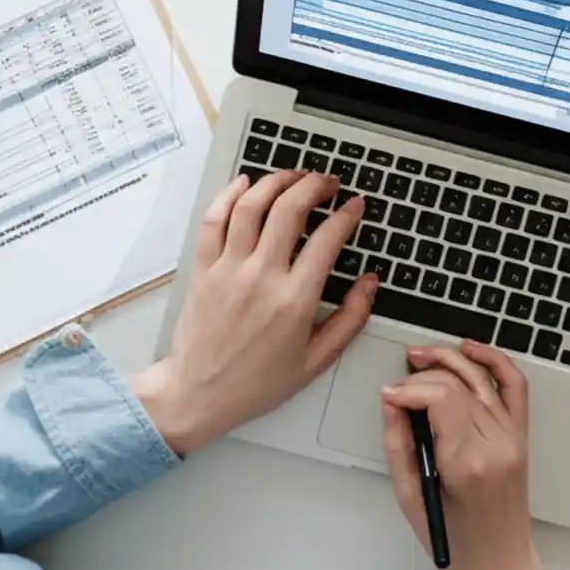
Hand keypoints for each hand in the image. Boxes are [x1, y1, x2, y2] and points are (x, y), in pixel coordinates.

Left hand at [131, 171, 378, 454]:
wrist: (200, 393)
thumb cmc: (255, 383)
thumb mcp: (315, 361)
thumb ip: (349, 319)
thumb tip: (369, 284)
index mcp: (294, 301)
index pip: (327, 240)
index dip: (346, 215)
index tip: (353, 205)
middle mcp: (261, 278)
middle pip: (290, 209)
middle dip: (314, 186)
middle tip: (326, 183)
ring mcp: (228, 270)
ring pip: (252, 205)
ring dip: (276, 181)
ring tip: (293, 176)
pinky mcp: (203, 269)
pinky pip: (214, 220)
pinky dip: (229, 195)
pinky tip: (245, 184)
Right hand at [381, 341, 551, 569]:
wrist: (498, 562)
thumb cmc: (456, 541)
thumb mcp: (409, 495)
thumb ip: (398, 443)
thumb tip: (391, 403)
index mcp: (468, 463)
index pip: (440, 397)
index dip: (408, 388)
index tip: (388, 395)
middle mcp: (496, 445)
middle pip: (456, 385)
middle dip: (420, 377)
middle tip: (397, 387)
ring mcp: (513, 438)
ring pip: (481, 377)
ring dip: (449, 359)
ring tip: (422, 356)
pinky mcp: (520, 436)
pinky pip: (514, 385)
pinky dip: (494, 360)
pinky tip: (470, 350)